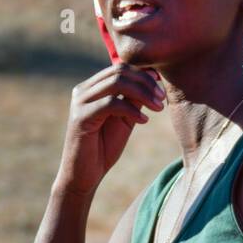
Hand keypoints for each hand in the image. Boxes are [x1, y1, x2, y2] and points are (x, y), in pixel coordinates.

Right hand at [54, 63, 165, 195]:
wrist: (84, 175)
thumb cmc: (104, 147)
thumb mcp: (124, 119)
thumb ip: (133, 99)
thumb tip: (152, 79)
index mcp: (93, 88)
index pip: (120, 68)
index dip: (143, 73)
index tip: (161, 86)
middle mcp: (83, 90)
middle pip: (119, 71)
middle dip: (146, 82)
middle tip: (162, 98)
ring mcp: (80, 102)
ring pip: (116, 83)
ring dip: (142, 93)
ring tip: (158, 108)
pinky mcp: (81, 117)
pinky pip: (111, 104)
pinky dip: (131, 110)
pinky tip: (144, 121)